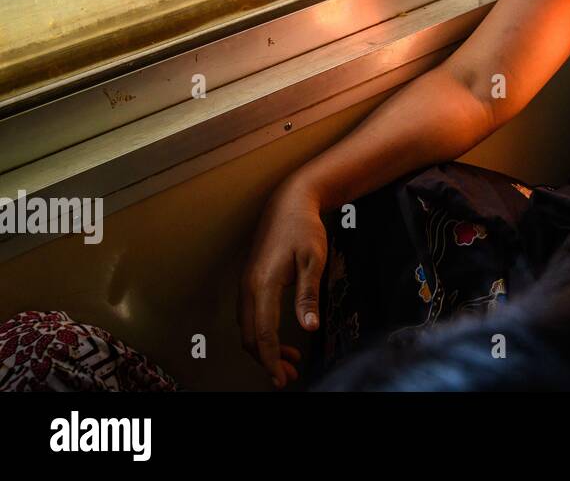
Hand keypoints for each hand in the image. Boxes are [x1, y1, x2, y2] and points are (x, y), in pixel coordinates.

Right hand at [238, 179, 326, 387]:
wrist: (289, 202)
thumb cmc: (303, 228)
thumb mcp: (313, 259)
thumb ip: (308, 295)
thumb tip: (308, 327)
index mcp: (262, 284)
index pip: (263, 333)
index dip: (271, 359)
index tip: (280, 378)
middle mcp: (248, 288)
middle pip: (250, 336)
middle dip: (267, 361)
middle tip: (288, 377)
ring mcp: (246, 285)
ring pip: (248, 329)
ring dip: (264, 350)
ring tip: (288, 363)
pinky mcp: (250, 283)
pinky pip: (251, 318)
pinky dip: (262, 335)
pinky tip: (281, 340)